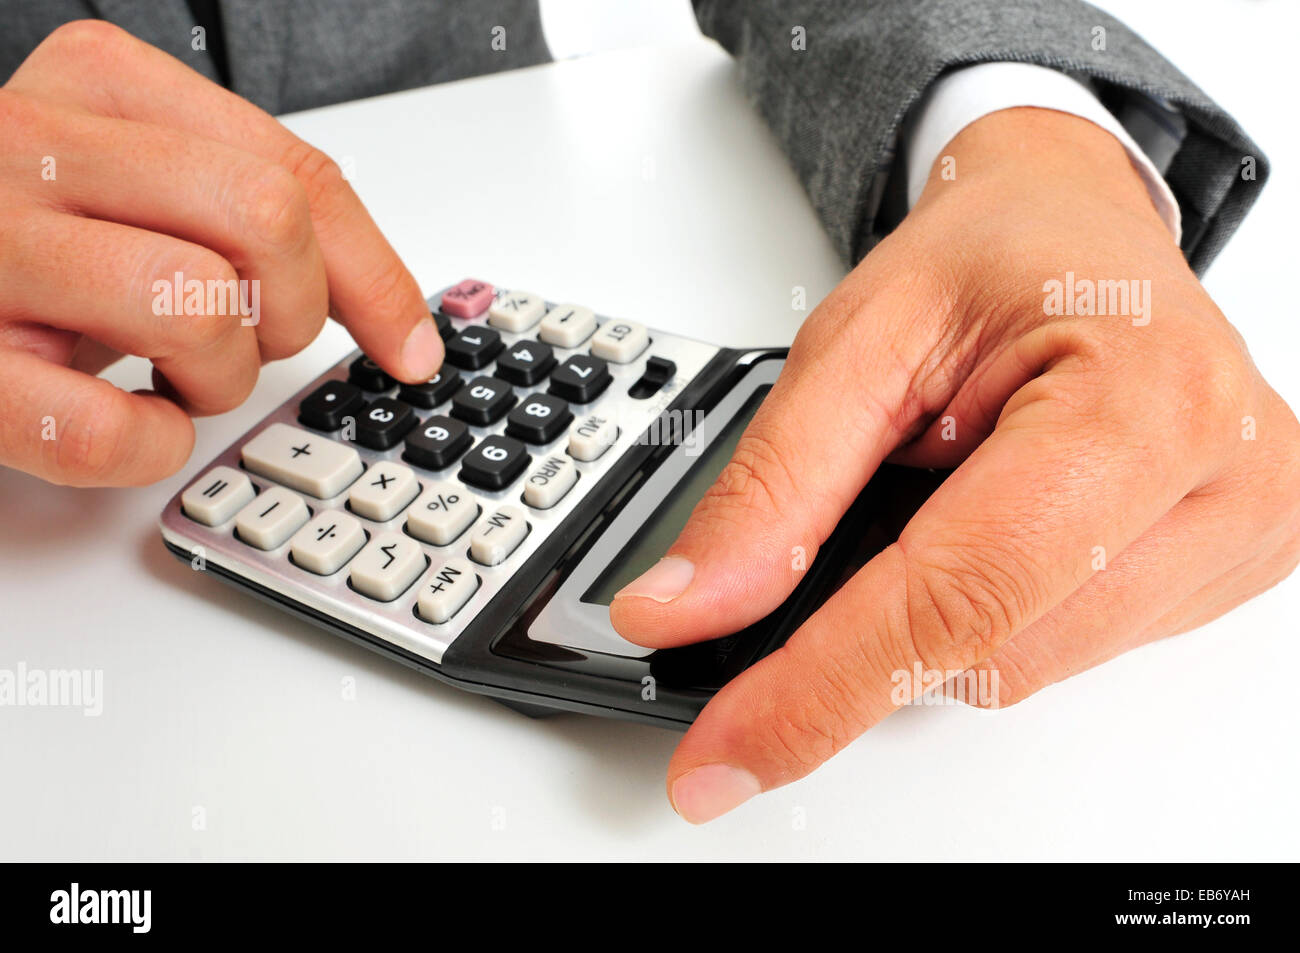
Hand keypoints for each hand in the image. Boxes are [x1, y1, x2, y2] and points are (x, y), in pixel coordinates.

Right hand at [0, 21, 440, 485]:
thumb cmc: (35, 240)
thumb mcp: (145, 196)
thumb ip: (254, 217)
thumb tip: (397, 317)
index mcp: (102, 88)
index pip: (297, 175)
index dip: (375, 278)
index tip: (407, 346)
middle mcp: (31, 144)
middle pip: (265, 220)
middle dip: (290, 314)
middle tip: (248, 341)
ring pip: (193, 308)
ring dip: (215, 377)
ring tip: (168, 375)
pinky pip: (98, 426)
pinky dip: (144, 447)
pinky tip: (126, 422)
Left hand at [610, 107, 1299, 822]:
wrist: (1078, 226)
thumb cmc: (995, 255)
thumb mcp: (858, 341)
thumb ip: (774, 484)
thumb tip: (692, 604)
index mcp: (1141, 398)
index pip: (964, 593)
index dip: (826, 685)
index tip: (730, 746)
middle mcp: (1222, 478)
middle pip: (990, 650)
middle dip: (869, 636)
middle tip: (808, 560)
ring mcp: (1237, 534)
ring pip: (1020, 668)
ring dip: (934, 615)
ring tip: (933, 496)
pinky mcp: (1224, 569)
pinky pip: (1059, 650)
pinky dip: (986, 612)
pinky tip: (984, 530)